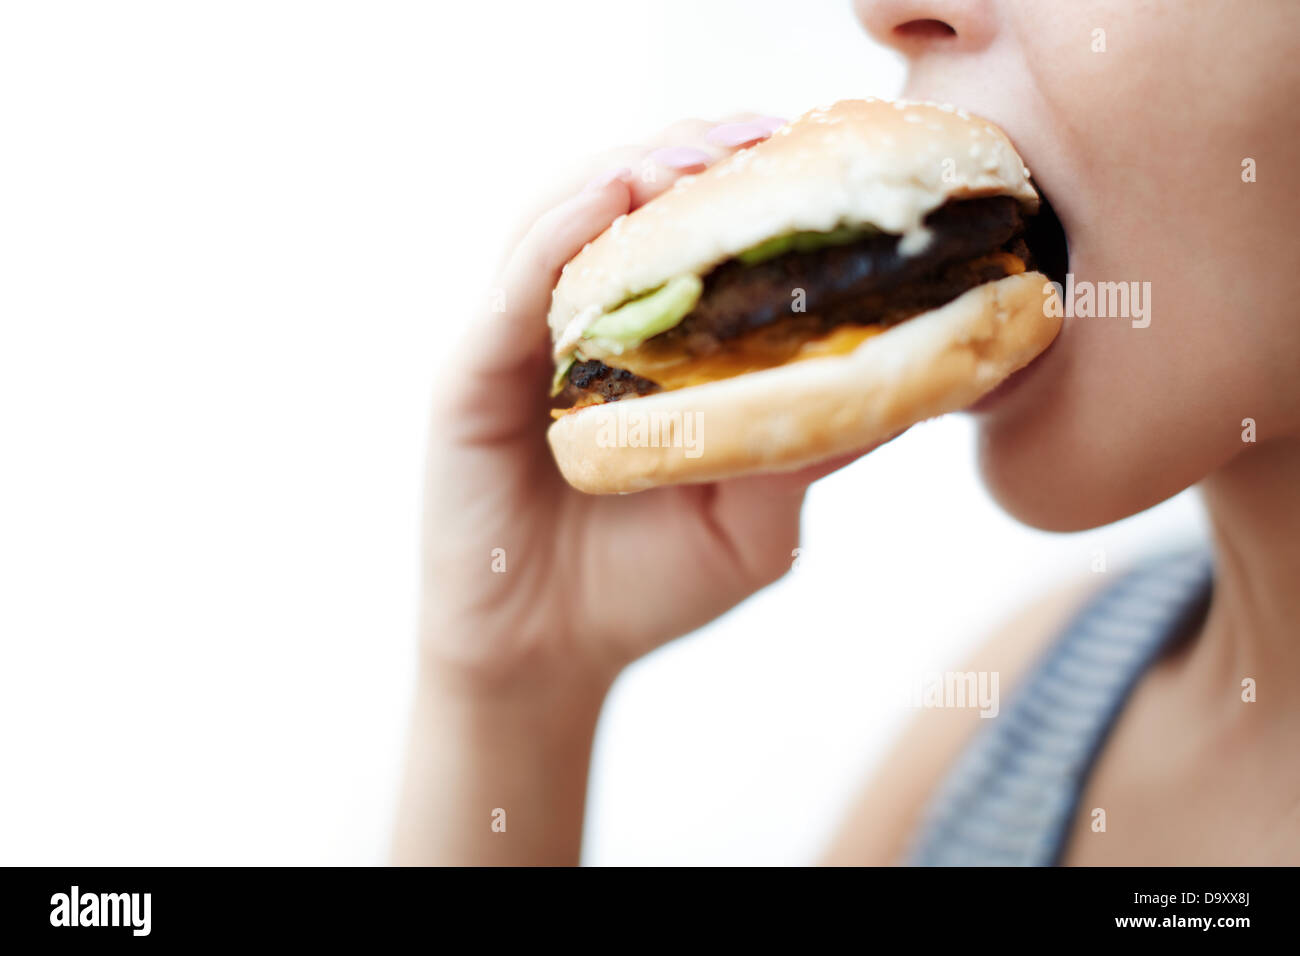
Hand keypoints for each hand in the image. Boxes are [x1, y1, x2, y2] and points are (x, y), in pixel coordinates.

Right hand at [421, 116, 881, 691]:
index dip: (746, 189)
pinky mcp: (469, 378)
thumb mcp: (753, 518)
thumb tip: (908, 382)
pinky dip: (557, 235)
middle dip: (695, 158)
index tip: (816, 153)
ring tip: (698, 151)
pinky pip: (512, 290)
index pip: (691, 240)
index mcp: (648, 350)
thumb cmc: (649, 586)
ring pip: (564, 222)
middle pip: (626, 206)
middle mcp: (582, 328)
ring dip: (629, 172)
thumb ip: (806, 448)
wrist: (549, 657)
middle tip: (766, 133)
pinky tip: (610, 198)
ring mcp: (521, 345)